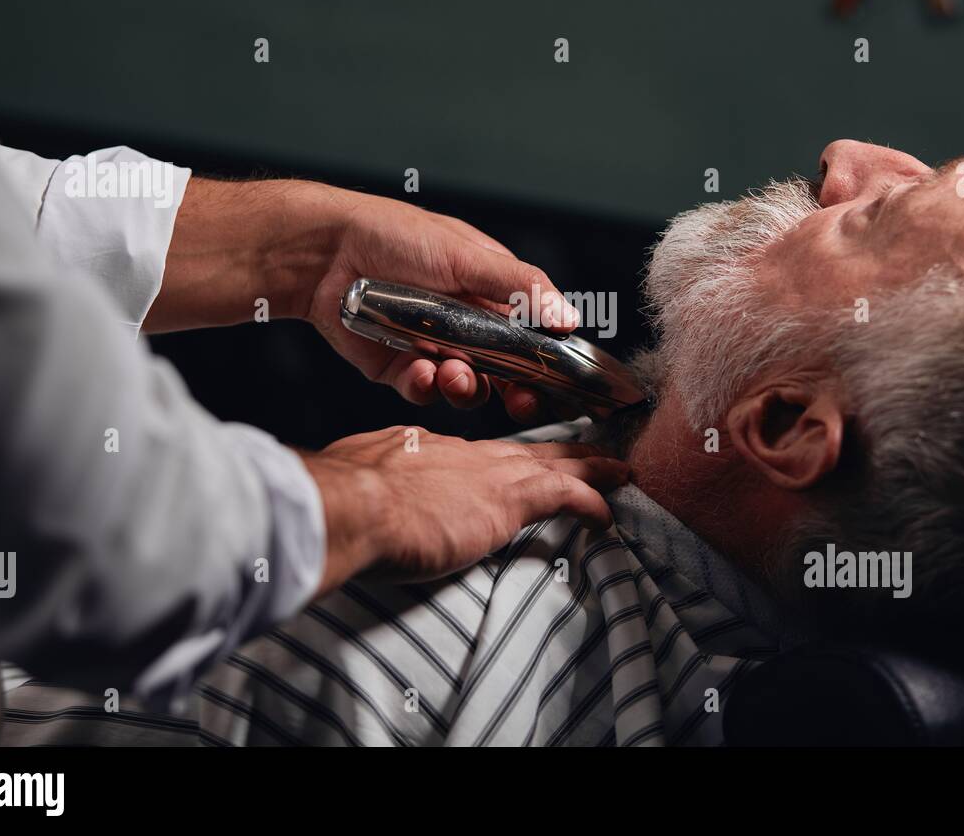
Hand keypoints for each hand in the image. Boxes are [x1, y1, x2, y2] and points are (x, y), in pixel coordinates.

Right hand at [300, 427, 629, 593]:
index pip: (478, 454)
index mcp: (430, 452)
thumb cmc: (345, 500)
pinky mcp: (510, 498)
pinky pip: (566, 495)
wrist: (355, 504)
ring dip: (588, 468)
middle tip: (591, 450)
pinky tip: (609, 513)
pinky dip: (591, 502)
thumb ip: (377, 487)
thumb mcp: (362, 480)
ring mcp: (491, 473)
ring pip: (554, 464)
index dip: (501, 459)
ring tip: (618, 471)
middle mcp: (467, 455)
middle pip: (525, 450)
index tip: (513, 461)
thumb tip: (371, 499)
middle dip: (558, 450)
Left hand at [303, 187, 577, 419]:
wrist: (325, 252)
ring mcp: (433, 346)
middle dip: (515, 391)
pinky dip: (425, 385)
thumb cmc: (394, 236)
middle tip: (519, 399)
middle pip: (506, 372)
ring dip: (466, 386)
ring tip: (453, 371)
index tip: (555, 383)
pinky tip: (419, 368)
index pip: (533, 336)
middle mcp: (466, 323)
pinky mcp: (398, 366)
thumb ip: (522, 288)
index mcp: (490, 294)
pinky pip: (422, 389)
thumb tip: (568, 317)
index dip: (546, 363)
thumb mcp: (468, 255)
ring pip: (466, 386)